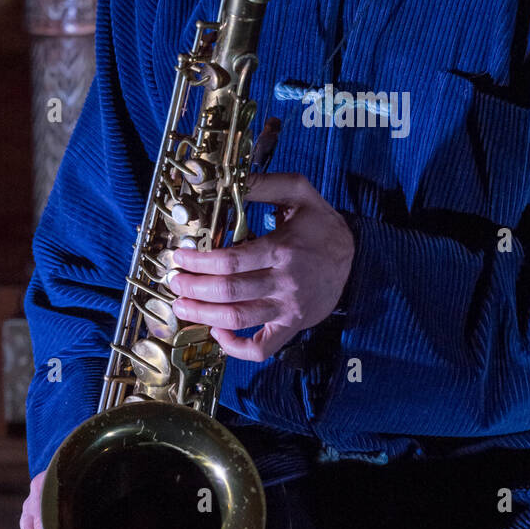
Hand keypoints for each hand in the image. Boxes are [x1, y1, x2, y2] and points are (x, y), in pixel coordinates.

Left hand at [169, 172, 354, 361]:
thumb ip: (264, 184)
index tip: (180, 257)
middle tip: (174, 281)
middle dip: (193, 288)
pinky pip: (262, 348)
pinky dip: (235, 347)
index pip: (231, 261)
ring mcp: (288, 308)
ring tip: (182, 305)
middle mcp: (285, 282)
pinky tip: (218, 332)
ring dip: (203, 315)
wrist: (355, 255)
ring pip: (239, 319)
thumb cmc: (320, 224)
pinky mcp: (292, 326)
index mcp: (282, 249)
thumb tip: (226, 180)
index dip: (199, 263)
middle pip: (229, 291)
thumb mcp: (298, 192)